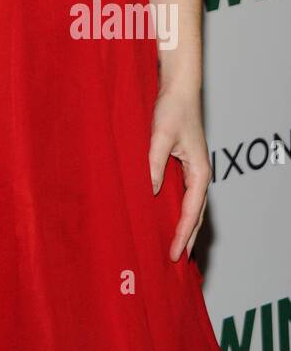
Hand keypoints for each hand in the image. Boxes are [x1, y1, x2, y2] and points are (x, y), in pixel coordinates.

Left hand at [148, 86, 210, 261]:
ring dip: (185, 227)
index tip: (175, 254)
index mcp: (199, 171)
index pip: (192, 212)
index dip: (183, 235)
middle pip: (196, 215)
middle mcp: (200, 174)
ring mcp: (193, 170)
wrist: (178, 89)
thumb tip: (150, 191)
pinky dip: (179, 211)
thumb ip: (155, 163)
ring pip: (191, 206)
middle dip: (188, 238)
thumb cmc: (172, 109)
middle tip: (176, 261)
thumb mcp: (161, 136)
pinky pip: (184, 195)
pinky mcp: (184, 164)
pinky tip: (167, 217)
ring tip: (175, 248)